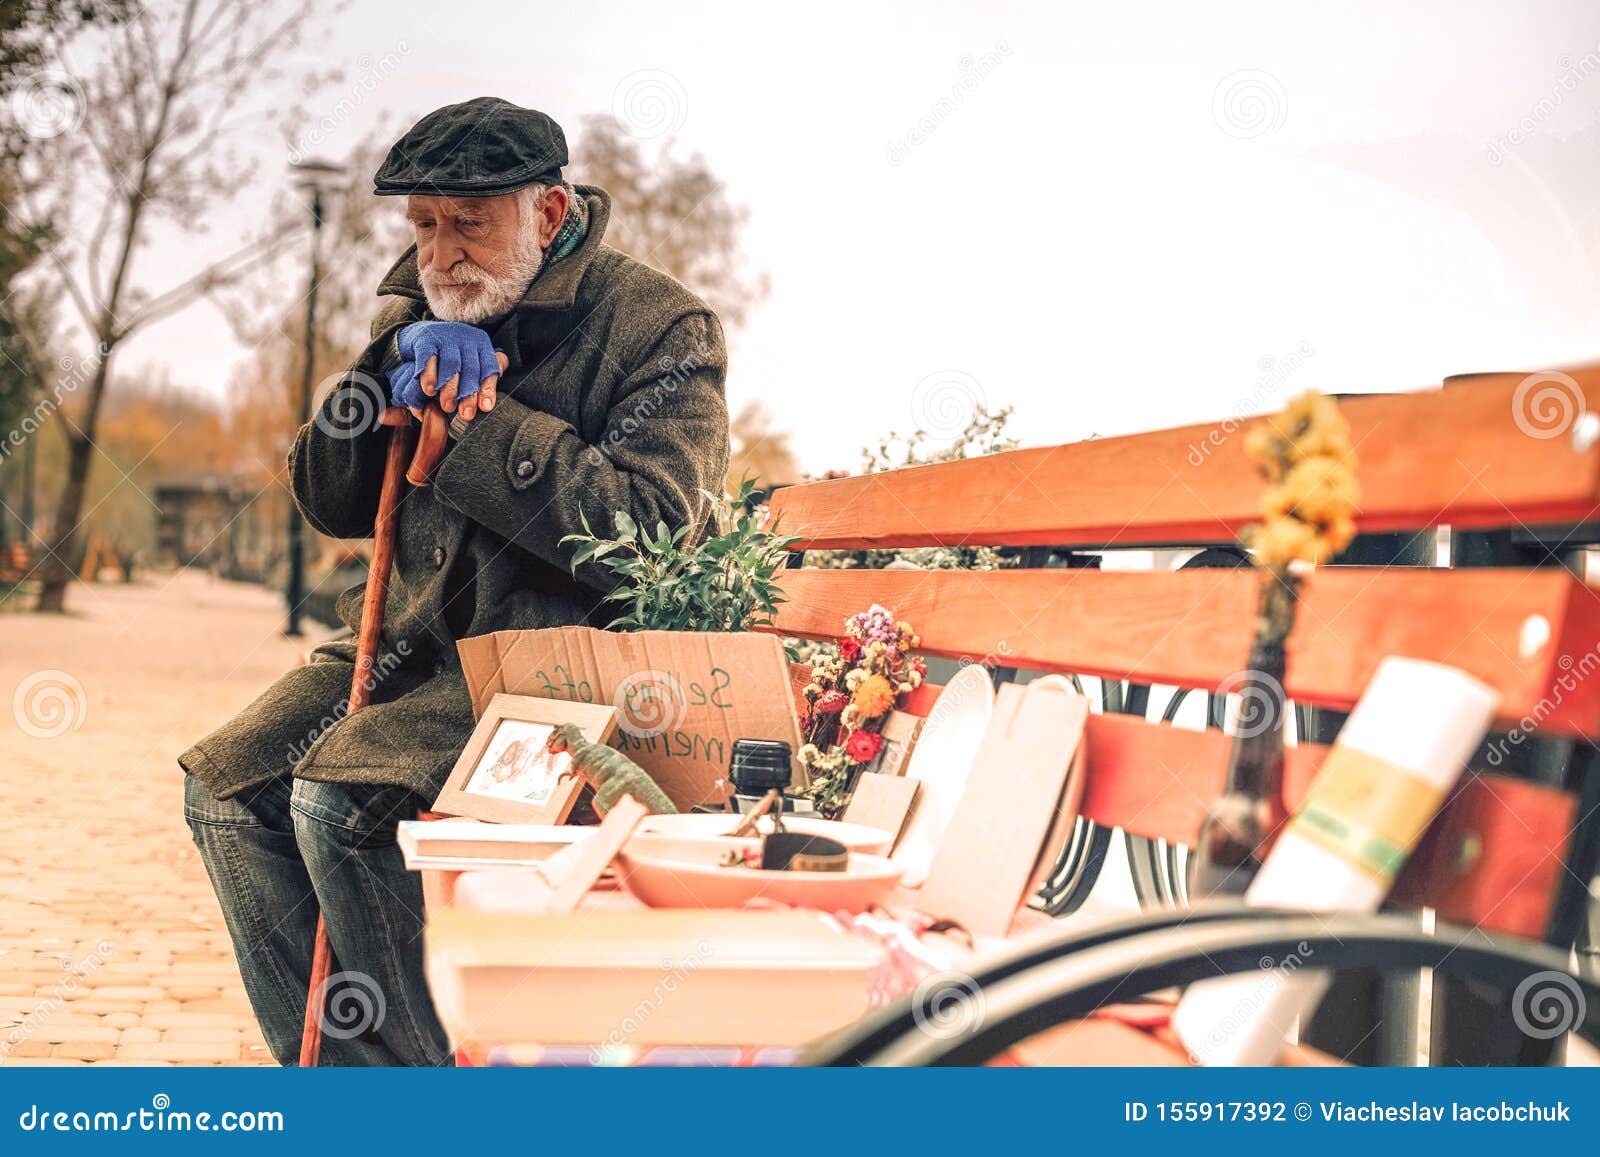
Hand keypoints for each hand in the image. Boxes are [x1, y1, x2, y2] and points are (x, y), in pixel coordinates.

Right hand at [386, 321, 503, 419]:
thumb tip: (489, 401)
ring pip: (451, 364)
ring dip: (450, 387)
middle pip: (471, 368)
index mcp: (482, 344)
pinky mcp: (425, 339)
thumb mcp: (473, 364)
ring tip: (447, 407)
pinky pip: (428, 358)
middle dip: (469, 394)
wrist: (424, 335)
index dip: (488, 388)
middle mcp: (466, 338)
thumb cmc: (454, 356)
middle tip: (466, 415)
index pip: (489, 367)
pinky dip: (429, 375)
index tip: (485, 408)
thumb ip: (485, 377)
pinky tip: (429, 391)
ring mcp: (445, 336)